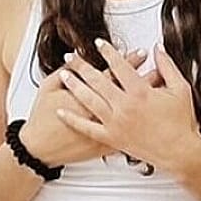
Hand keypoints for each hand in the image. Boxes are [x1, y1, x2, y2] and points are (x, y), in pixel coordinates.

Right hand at [19, 48, 147, 166]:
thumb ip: (62, 71)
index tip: (140, 52)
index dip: (127, 60)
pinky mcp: (106, 143)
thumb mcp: (47, 87)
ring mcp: (105, 129)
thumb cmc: (42, 118)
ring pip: (133, 110)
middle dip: (143, 73)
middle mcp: (99, 112)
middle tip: (158, 65)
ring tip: (160, 83)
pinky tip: (152, 114)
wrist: (40, 148)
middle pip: (127, 89)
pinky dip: (142, 123)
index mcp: (87, 95)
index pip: (112, 72)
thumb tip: (76, 58)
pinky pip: (129, 132)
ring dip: (147, 96)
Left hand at [56, 39, 200, 171]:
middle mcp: (125, 106)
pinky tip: (61, 112)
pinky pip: (88, 128)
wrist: (180, 152)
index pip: (119, 65)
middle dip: (82, 65)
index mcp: (140, 92)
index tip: (98, 43)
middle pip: (97, 80)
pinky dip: (73, 120)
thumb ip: (167, 66)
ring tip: (64, 75)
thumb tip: (157, 48)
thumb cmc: (182, 122)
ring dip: (74, 86)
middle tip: (72, 56)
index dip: (107, 51)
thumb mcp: (180, 88)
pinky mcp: (112, 138)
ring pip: (89, 100)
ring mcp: (116, 123)